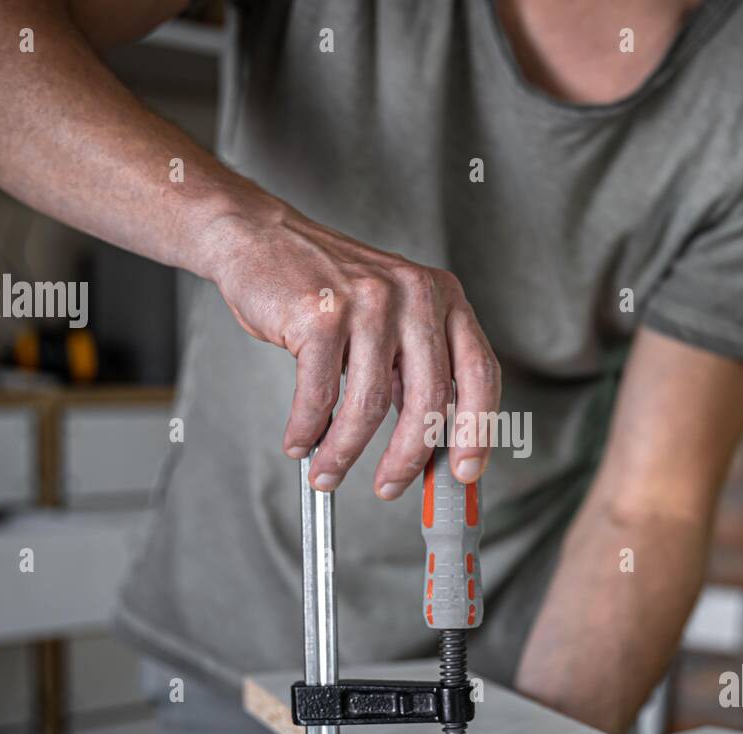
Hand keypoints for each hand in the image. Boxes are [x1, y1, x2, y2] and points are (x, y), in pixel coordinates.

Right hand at [202, 196, 500, 498]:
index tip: (466, 472)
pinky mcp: (321, 313)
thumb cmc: (328, 286)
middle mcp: (415, 295)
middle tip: (390, 487)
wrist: (262, 237)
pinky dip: (307, 429)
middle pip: (430, 399)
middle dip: (409, 458)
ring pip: (370, 404)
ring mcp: (369, 301)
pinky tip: (299, 441)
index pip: (480, 373)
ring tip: (327, 473)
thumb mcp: (392, 315)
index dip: (478, 430)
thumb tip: (430, 446)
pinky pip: (319, 394)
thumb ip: (415, 368)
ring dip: (345, 452)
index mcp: (444, 298)